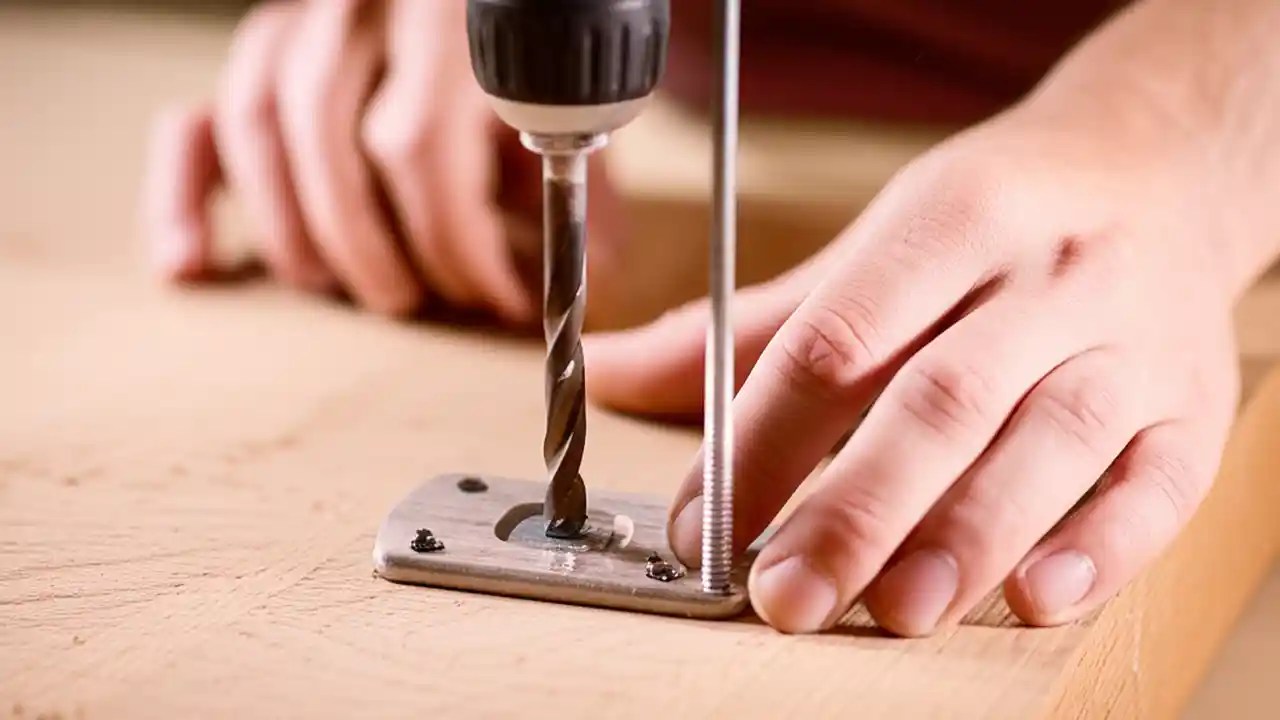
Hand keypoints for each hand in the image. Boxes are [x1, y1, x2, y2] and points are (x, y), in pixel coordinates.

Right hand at [142, 0, 616, 323]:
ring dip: (298, 232)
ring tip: (340, 290)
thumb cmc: (511, 60)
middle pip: (335, 144)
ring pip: (263, 134)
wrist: (472, 0)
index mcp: (441, 21)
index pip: (420, 146)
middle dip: (377, 246)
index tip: (496, 298)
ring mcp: (296, 30)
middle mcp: (357, 13)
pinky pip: (194, 129)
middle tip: (414, 304)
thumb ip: (574, 178)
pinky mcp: (255, 61)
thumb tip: (591, 273)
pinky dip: (180, 201)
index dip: (456, 242)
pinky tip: (191, 267)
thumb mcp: (552, 104)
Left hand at [586, 105, 1241, 634]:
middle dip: (854, 508)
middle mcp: (1047, 275)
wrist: (1160, 169)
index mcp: (953, 220)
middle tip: (783, 596)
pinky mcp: (1191, 407)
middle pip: (941, 399)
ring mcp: (1130, 342)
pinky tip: (1032, 598)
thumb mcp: (872, 246)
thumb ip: (746, 327)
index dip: (760, 440)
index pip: (840, 338)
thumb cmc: (992, 221)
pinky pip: (1159, 484)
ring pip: (1049, 443)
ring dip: (967, 537)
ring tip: (893, 613)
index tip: (707, 526)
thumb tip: (606, 373)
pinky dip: (1101, 546)